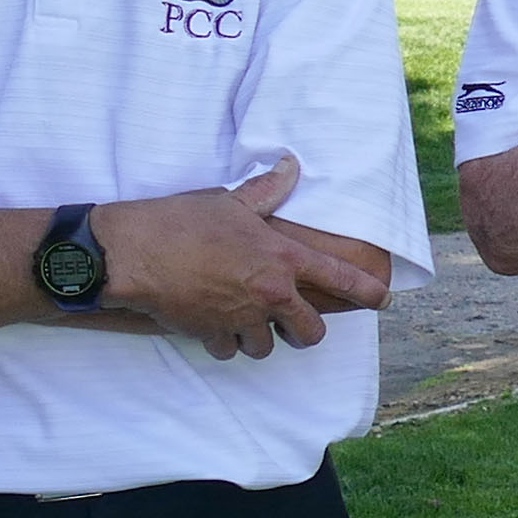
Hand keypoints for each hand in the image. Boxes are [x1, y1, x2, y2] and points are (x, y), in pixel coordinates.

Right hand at [96, 157, 379, 361]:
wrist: (133, 253)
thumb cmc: (181, 221)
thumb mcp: (229, 201)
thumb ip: (267, 190)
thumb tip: (291, 165)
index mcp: (281, 259)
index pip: (340, 279)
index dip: (368, 292)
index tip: (384, 300)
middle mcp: (269, 293)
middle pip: (310, 331)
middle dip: (305, 332)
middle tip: (295, 326)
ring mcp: (242, 318)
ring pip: (267, 347)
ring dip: (259, 339)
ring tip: (245, 323)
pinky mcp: (212, 335)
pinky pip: (229, 351)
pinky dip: (224, 344)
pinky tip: (213, 328)